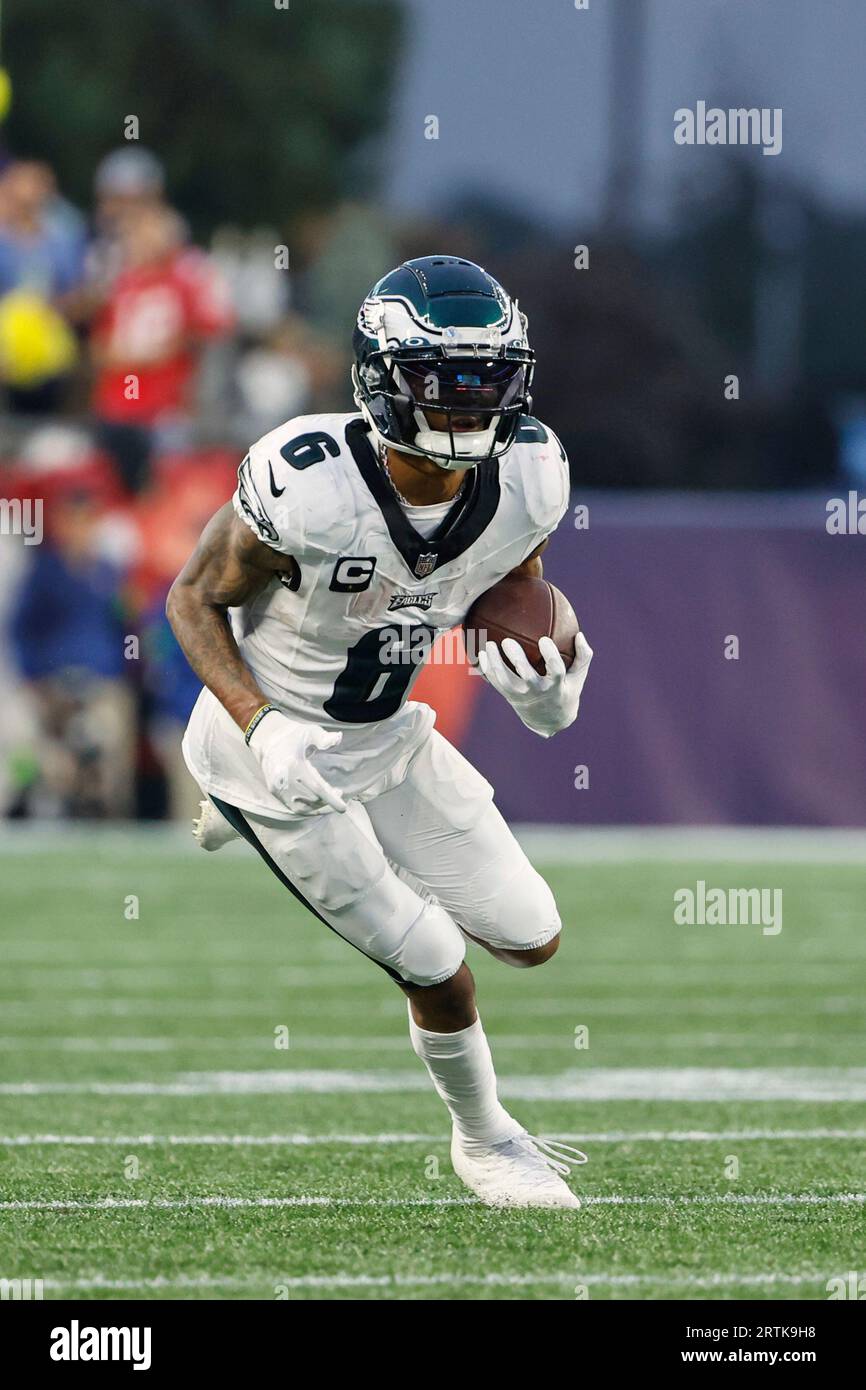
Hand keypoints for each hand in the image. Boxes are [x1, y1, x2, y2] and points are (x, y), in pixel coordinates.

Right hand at [249, 710, 347, 813]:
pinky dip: (305, 807)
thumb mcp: (309, 731)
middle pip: (311, 799)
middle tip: (338, 794)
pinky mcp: (273, 790)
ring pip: (301, 807)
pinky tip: (315, 802)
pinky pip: (291, 805)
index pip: (317, 787)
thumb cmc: (291, 734)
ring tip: (328, 799)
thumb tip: (338, 738)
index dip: (331, 799)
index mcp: (294, 765)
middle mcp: (284, 779)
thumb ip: (324, 738)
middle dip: (327, 801)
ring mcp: (277, 786)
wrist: (265, 737)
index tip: (343, 808)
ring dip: (317, 807)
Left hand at [477, 633, 592, 737]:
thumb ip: (583, 656)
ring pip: (505, 680)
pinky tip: (481, 653)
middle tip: (507, 641)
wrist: (549, 719)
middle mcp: (537, 691)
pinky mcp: (508, 696)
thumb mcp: (578, 677)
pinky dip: (487, 669)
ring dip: (495, 663)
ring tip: (488, 645)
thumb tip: (580, 635)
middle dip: (516, 659)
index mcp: (556, 686)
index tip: (544, 639)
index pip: (555, 670)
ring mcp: (521, 695)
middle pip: (526, 676)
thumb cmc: (565, 690)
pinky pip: (495, 682)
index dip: (549, 656)